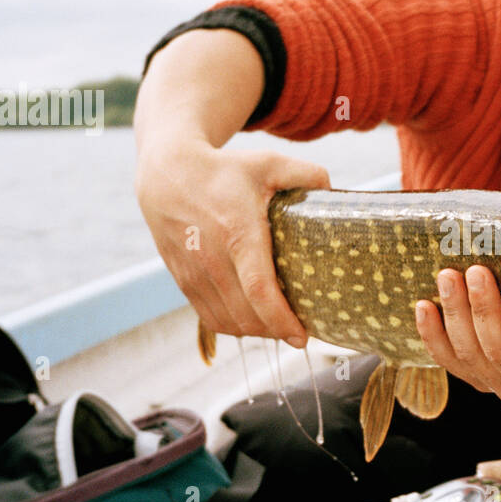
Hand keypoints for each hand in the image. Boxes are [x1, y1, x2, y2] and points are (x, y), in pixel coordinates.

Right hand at [134, 138, 329, 343]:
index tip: (303, 337)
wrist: (167, 177)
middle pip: (247, 316)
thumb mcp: (268, 164)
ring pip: (229, 323)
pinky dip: (235, 328)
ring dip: (258, 332)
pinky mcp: (184, 282)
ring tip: (280, 327)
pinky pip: (212, 319)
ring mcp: (194, 274)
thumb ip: (306, 174)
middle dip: (277, 331)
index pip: (259, 290)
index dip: (281, 320)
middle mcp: (212, 260)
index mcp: (238, 233)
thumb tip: (333, 190)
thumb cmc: (224, 172)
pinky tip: (254, 322)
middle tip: (302, 329)